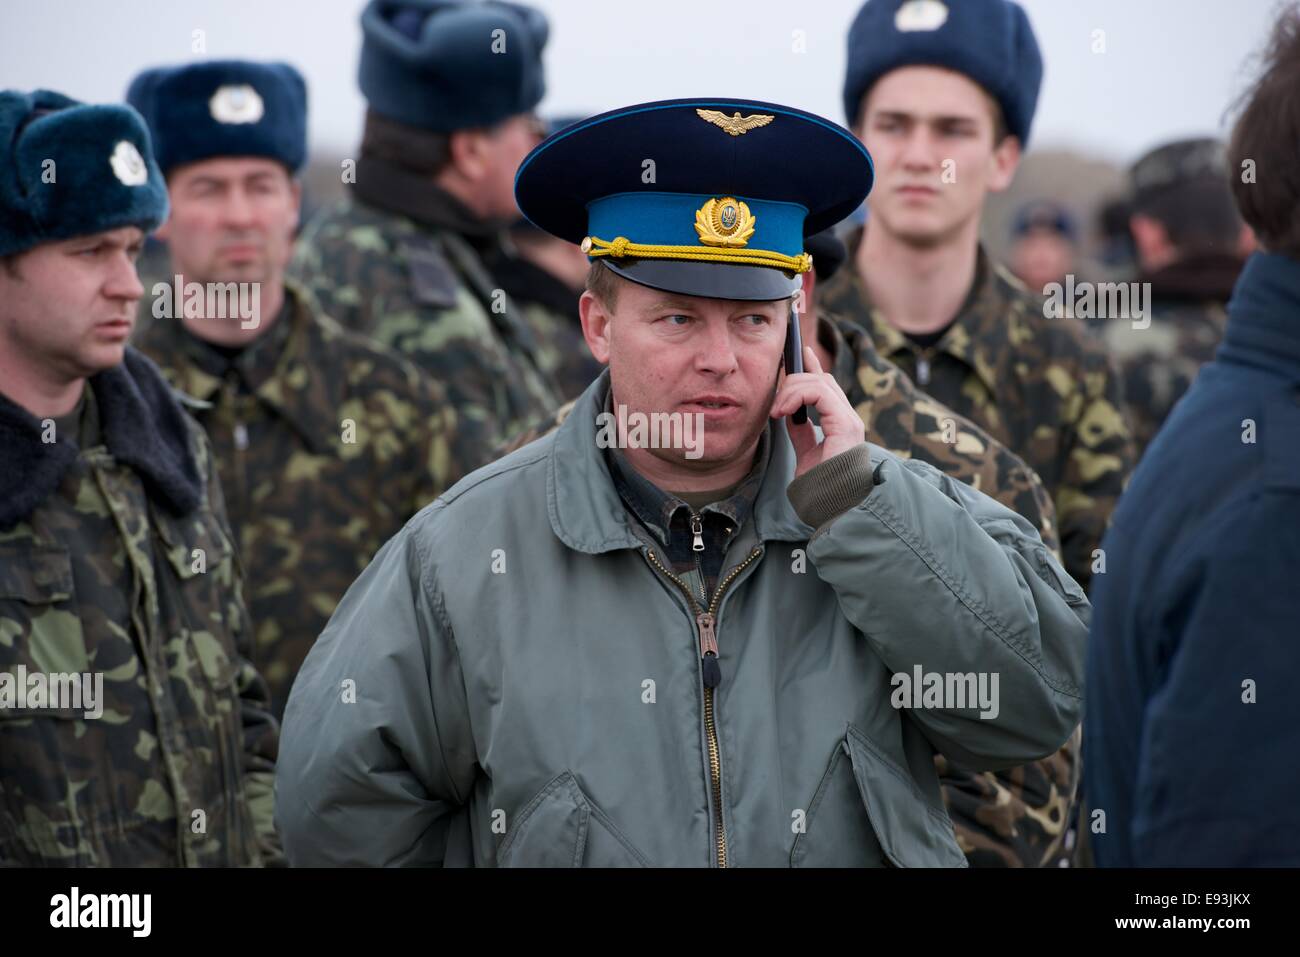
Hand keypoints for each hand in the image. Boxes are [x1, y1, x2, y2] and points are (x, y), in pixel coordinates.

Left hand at [770, 345, 865, 479]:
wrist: (834, 510)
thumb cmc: (823, 491)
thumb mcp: (806, 455)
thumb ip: (801, 433)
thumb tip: (789, 414)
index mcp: (841, 425)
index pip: (827, 386)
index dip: (811, 367)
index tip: (796, 354)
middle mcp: (848, 419)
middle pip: (822, 380)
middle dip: (794, 378)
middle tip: (773, 401)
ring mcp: (849, 421)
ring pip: (820, 382)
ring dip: (791, 390)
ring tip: (776, 411)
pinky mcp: (845, 424)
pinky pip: (819, 393)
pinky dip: (797, 396)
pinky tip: (783, 412)